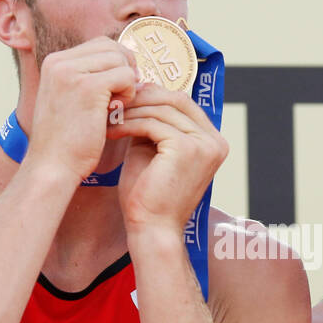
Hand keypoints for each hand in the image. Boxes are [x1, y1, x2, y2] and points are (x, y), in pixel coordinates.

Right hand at [25, 37, 140, 179]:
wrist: (52, 166)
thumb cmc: (66, 140)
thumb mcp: (69, 100)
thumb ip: (88, 78)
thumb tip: (123, 61)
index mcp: (54, 62)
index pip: (98, 45)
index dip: (117, 62)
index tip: (119, 87)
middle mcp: (59, 62)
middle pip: (111, 47)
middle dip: (125, 70)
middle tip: (122, 97)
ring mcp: (72, 72)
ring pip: (120, 60)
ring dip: (127, 83)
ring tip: (115, 106)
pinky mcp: (89, 87)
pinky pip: (126, 76)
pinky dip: (129, 94)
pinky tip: (116, 112)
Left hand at [111, 83, 228, 237]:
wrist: (152, 229)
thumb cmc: (149, 196)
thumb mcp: (153, 151)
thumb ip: (153, 124)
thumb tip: (138, 92)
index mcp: (212, 141)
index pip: (183, 102)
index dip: (153, 94)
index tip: (126, 97)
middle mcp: (215, 141)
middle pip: (176, 99)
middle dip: (142, 97)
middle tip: (114, 101)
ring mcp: (204, 144)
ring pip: (162, 109)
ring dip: (131, 110)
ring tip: (108, 117)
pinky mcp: (186, 149)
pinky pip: (153, 124)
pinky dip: (129, 123)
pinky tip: (112, 130)